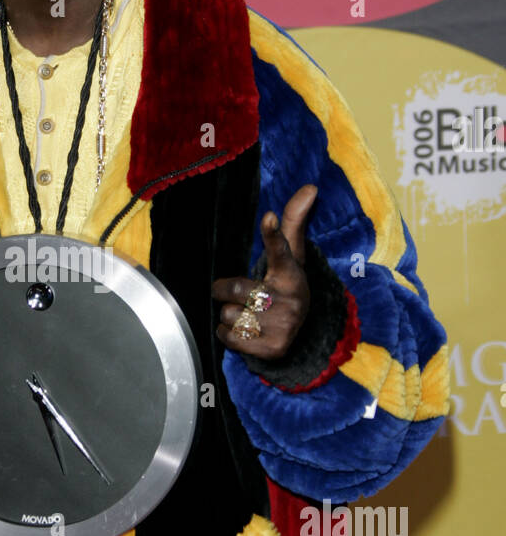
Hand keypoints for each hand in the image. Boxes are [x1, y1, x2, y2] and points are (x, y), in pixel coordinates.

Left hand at [212, 184, 316, 359]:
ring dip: (230, 314)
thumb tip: (310, 187)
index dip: (273, 233)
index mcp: (291, 272)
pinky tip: (244, 330)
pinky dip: (228, 334)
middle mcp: (290, 298)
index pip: (281, 248)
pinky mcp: (272, 348)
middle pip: (233, 290)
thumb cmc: (287, 285)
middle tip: (234, 292)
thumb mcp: (291, 257)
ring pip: (229, 314)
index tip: (268, 217)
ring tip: (248, 313)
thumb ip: (293, 222)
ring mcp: (282, 325)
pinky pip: (230, 336)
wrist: (304, 335)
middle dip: (225, 291)